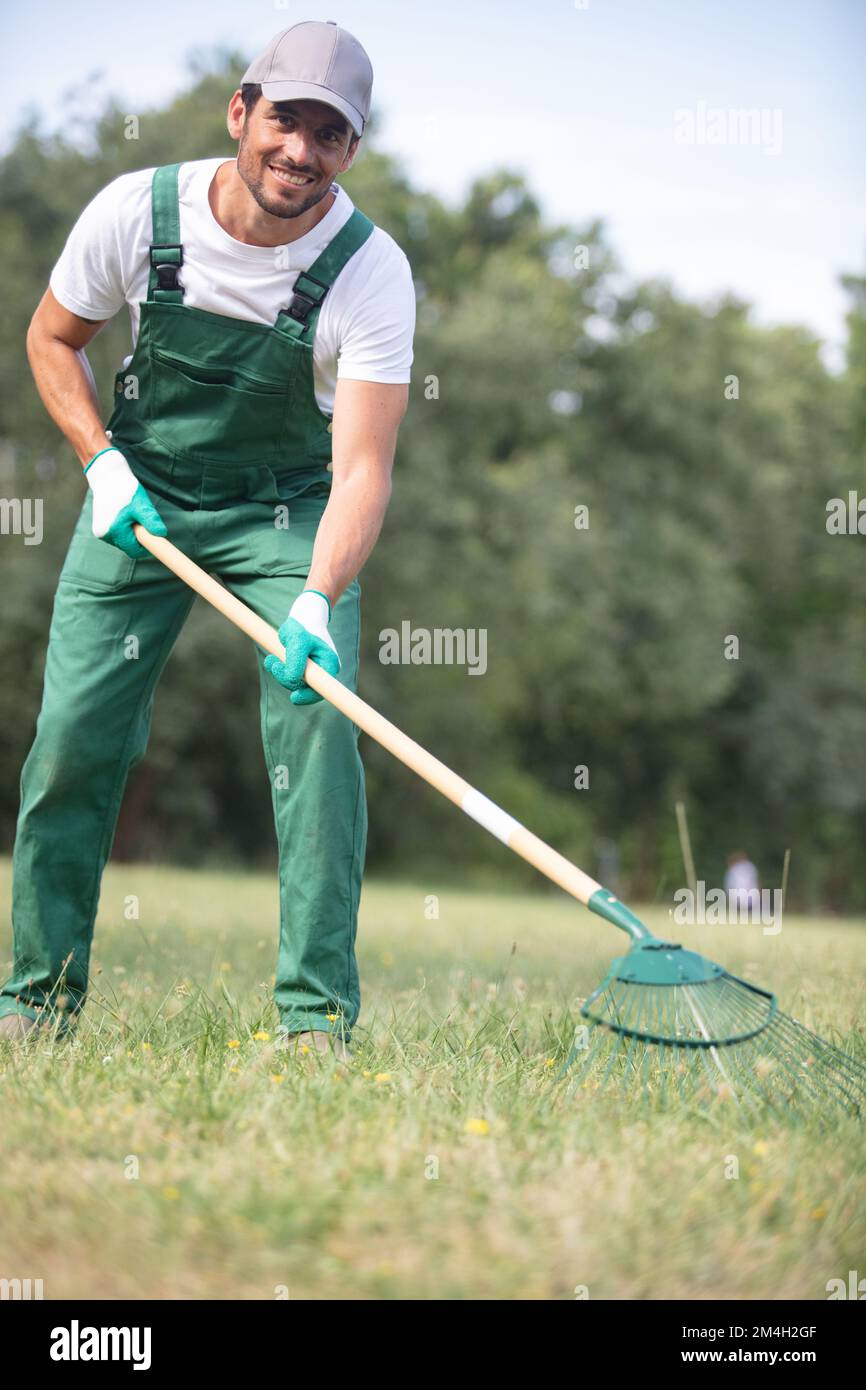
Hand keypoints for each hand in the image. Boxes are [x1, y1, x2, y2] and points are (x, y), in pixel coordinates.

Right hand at [85, 447, 167, 557]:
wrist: (107, 476)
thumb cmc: (126, 489)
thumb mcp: (141, 504)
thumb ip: (150, 520)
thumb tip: (161, 534)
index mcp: (114, 531)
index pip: (134, 551)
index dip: (146, 547)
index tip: (153, 538)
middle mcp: (104, 535)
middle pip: (128, 546)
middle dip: (137, 537)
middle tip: (139, 518)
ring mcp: (99, 532)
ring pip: (122, 541)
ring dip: (129, 532)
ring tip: (130, 514)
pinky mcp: (98, 529)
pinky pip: (116, 535)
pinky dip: (122, 529)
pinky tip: (122, 514)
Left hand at [264, 590, 339, 705]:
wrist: (303, 615)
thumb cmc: (303, 625)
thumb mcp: (298, 639)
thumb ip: (295, 660)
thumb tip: (292, 680)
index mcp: (330, 664)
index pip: (323, 690)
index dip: (309, 696)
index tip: (294, 697)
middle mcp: (324, 670)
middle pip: (306, 688)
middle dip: (287, 678)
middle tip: (273, 663)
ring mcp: (314, 671)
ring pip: (295, 683)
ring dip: (280, 673)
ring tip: (271, 659)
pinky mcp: (303, 670)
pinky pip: (290, 677)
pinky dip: (280, 670)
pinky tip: (272, 660)